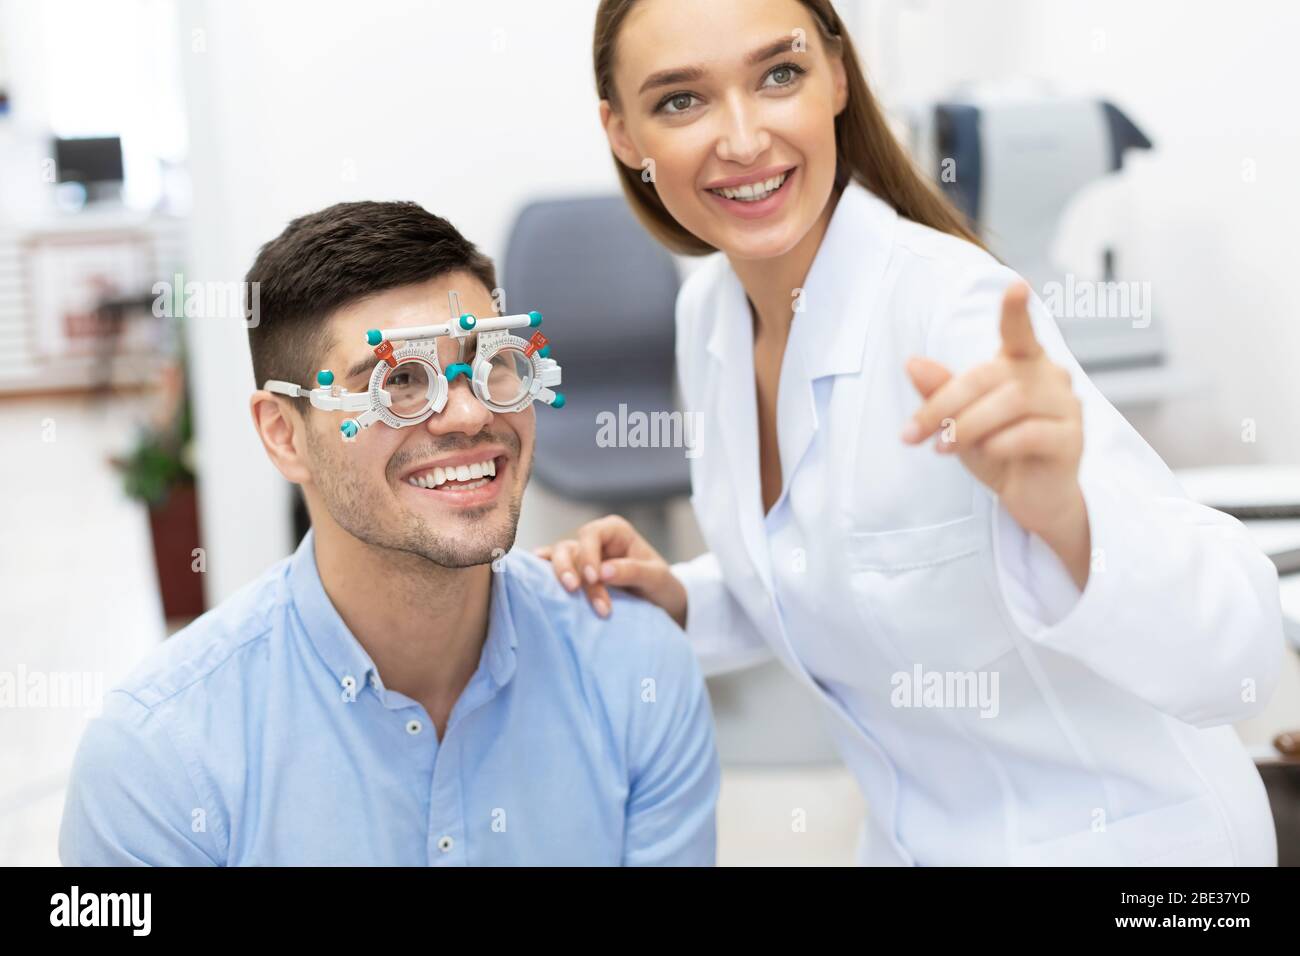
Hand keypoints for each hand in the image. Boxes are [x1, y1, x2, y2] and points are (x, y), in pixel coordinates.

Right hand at [533, 515, 687, 626]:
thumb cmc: (661, 585)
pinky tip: (536, 582)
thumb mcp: (656, 577)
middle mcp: (595, 541)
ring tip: (568, 595)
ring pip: (558, 560)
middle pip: (569, 547)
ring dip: (562, 578)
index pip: (591, 534)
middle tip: (574, 589)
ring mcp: (582, 558)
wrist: (661, 604)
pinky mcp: (575, 576)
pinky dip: (543, 575)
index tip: (594, 578)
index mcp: (615, 531)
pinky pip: (552, 571)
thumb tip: (604, 571)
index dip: (588, 554)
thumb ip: (633, 571)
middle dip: (568, 568)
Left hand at [901, 282, 1090, 587]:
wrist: (1032, 500)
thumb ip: (941, 393)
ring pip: (1012, 402)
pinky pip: (1032, 433)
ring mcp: (1066, 407)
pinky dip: (1000, 443)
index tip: (1015, 285)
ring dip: (968, 425)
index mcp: (1022, 365)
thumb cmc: (997, 452)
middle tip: (913, 434)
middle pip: (992, 376)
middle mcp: (1049, 377)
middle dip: (945, 404)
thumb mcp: (960, 422)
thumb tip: (912, 362)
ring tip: (942, 448)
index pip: (1019, 332)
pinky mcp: (1072, 439)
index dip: (1016, 311)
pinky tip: (986, 454)